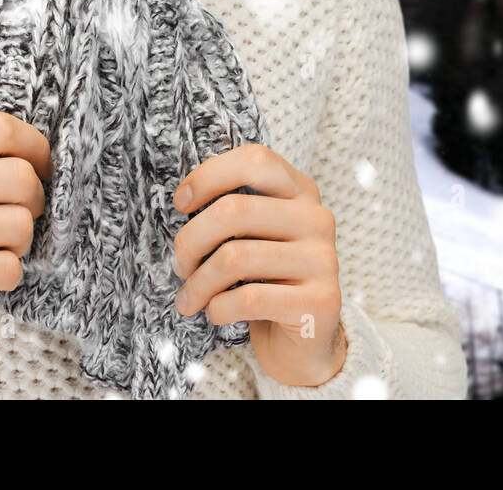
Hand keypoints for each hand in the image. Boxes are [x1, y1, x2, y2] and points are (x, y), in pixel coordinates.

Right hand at [0, 111, 52, 358]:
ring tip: (0, 245)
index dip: (36, 146)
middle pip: (19, 176)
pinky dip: (9, 273)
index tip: (41, 168)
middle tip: (20, 214)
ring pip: (20, 223)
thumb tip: (44, 152)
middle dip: (35, 199)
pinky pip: (8, 267)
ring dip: (22, 240)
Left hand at [171, 142, 346, 386]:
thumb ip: (234, 211)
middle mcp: (317, 218)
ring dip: (198, 283)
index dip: (209, 175)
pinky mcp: (319, 301)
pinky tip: (215, 312)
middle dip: (191, 240)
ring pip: (235, 258)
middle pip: (234, 210)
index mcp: (301, 191)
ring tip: (188, 298)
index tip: (181, 202)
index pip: (254, 161)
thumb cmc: (268, 280)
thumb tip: (185, 197)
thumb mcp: (256, 235)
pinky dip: (218, 308)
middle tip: (179, 265)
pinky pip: (248, 299)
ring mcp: (323, 260)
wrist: (306, 340)